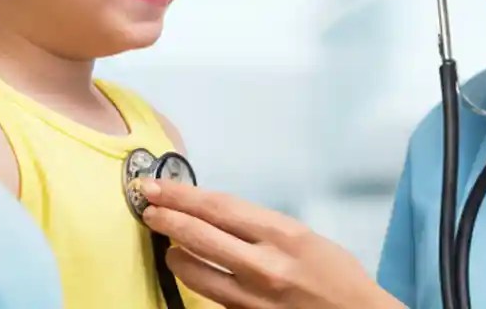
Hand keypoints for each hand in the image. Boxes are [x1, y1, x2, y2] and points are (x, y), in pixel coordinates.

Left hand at [139, 180, 404, 308]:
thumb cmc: (339, 278)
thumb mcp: (305, 238)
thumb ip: (263, 228)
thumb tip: (221, 217)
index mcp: (282, 236)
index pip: (218, 208)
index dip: (182, 195)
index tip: (158, 187)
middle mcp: (264, 266)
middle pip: (198, 236)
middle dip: (166, 218)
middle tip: (147, 207)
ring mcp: (252, 300)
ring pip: (194, 274)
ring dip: (175, 256)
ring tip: (171, 246)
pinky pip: (212, 301)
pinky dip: (199, 285)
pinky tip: (194, 276)